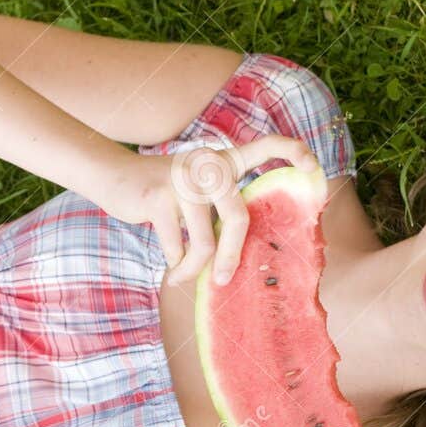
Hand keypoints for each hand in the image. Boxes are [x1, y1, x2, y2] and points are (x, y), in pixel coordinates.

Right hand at [98, 134, 320, 284]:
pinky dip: (176, 267)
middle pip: (238, 219)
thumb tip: (242, 256)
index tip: (313, 168)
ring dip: (193, 269)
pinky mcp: (158, 197)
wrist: (112, 176)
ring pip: (205, 243)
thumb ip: (219, 206)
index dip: (293, 153)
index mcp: (223, 160)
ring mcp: (183, 179)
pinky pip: (178, 249)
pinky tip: (171, 269)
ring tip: (183, 275)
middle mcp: (208, 164)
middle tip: (225, 280)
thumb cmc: (161, 194)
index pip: (265, 146)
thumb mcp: (195, 190)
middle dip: (232, 257)